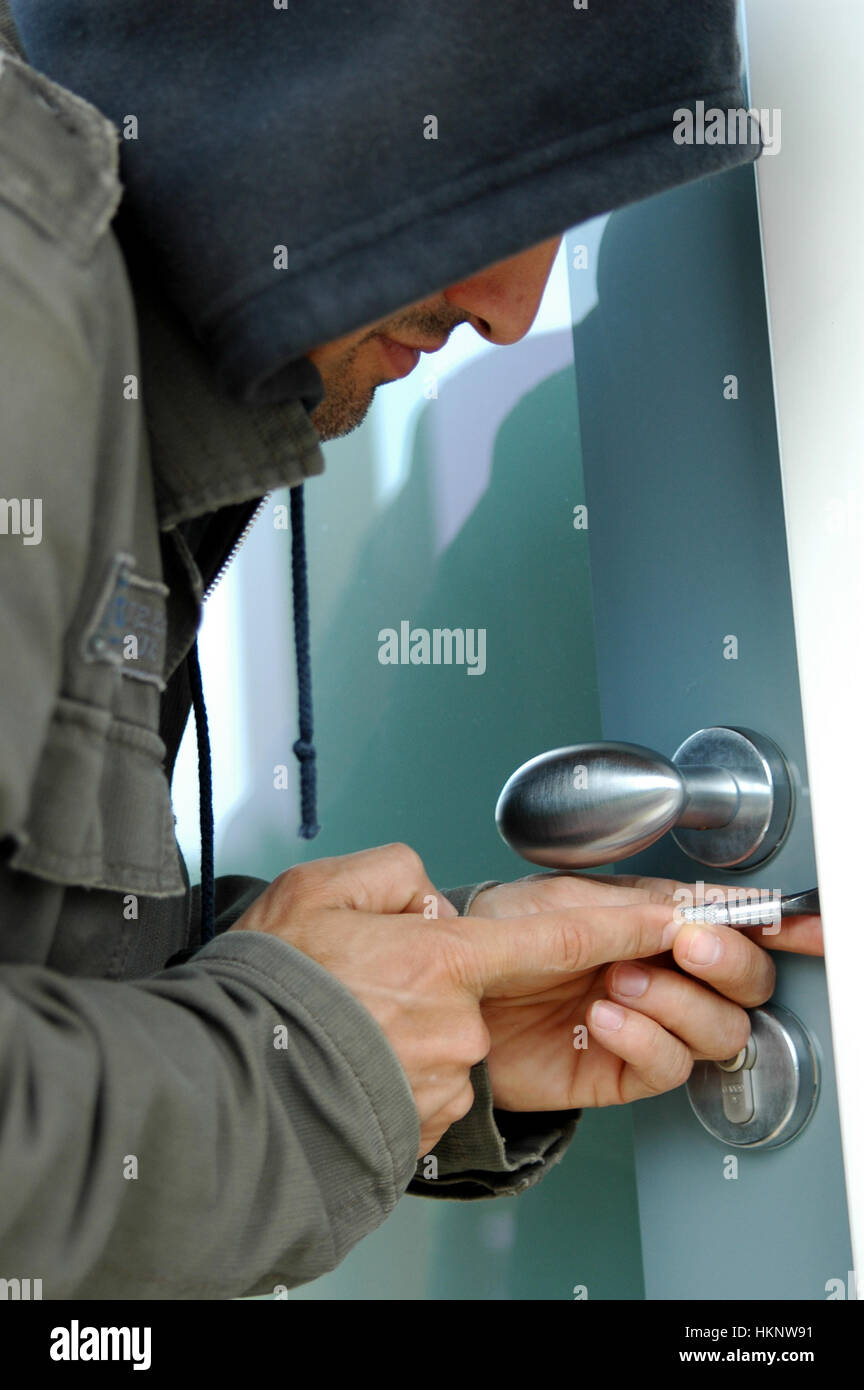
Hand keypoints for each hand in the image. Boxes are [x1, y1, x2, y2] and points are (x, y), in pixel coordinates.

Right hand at [227, 845, 677, 1156]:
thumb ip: (394, 873)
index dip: (621, 923)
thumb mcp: (321, 890)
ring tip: (342, 1029)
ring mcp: (442, 1085)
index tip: (673, 914)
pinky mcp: (420, 1129)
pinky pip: (423, 1087)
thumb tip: (427, 898)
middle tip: (362, 984)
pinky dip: (392, 1072)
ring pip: (443, 1043)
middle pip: (472, 994)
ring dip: (404, 1033)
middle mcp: (458, 1028)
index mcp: (445, 961)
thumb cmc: (269, 990)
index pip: (557, 935)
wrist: (226, 1087)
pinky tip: (347, 1063)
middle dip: (431, 986)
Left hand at [466, 871, 821, 1112]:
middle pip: (744, 983)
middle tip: (689, 946)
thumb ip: (627, 910)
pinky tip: (605, 1018)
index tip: (799, 929)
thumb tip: (686, 915)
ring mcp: (647, 1023)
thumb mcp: (558, 903)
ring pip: (719, 1030)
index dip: (772, 927)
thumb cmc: (491, 935)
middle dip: (729, 962)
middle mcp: (660, 973)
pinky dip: (646, 1039)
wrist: (443, 993)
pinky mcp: (621, 1070)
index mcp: (652, 921)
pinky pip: (669, 1067)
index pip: (730, 923)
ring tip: (619, 980)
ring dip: (679, 1002)